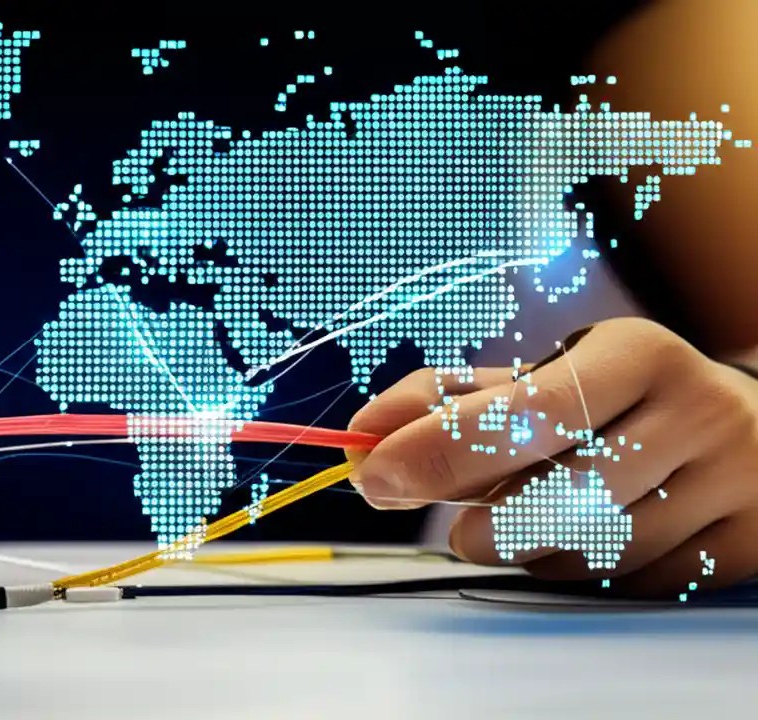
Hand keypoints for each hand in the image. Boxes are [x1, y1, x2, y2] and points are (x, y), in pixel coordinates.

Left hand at [347, 318, 757, 594]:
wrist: (752, 433)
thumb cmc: (617, 407)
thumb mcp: (541, 384)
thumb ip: (447, 405)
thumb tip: (363, 433)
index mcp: (634, 355)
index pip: (528, 409)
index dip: (442, 447)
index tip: (378, 473)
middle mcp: (695, 411)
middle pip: (562, 491)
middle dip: (487, 521)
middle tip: (456, 532)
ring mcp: (732, 481)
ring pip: (596, 548)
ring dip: (535, 552)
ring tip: (528, 528)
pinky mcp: (745, 546)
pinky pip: (633, 583)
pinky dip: (586, 574)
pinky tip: (586, 543)